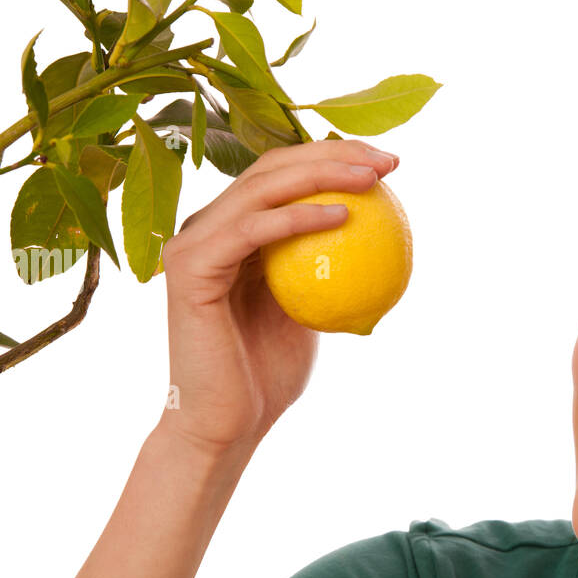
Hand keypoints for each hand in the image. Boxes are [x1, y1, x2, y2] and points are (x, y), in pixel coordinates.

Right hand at [155, 138, 398, 454]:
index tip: (389, 164)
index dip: (334, 157)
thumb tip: (384, 237)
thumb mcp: (313, 311)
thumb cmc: (269, 377)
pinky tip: (343, 216)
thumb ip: (329, 268)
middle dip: (334, 152)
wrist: (227, 424)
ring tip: (373, 180)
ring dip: (322, 174)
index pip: (284, 175)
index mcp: (232, 231)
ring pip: (261, 187)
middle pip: (272, 167)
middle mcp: (207, 227)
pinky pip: (252, 229)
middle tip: (389, 162)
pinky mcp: (189, 267)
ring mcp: (191, 243)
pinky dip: (297, 217)